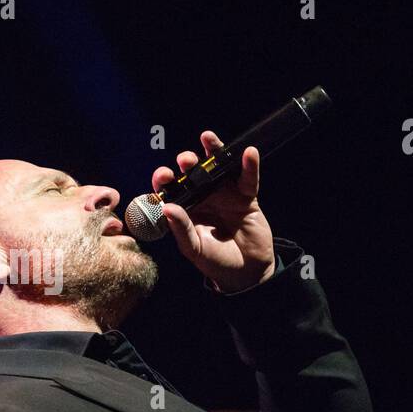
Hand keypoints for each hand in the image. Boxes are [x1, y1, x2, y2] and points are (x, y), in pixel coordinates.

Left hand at [153, 132, 275, 293]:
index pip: (171, 189)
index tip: (163, 176)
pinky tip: (248, 152)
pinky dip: (249, 165)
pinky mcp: (247, 197)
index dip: (165, 180)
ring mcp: (225, 195)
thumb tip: (166, 208)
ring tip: (207, 138)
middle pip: (193, 173)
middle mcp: (203, 198)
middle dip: (188, 162)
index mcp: (185, 209)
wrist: (245, 273)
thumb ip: (182, 229)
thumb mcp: (194, 249)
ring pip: (219, 168)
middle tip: (185, 160)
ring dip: (213, 151)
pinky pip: (247, 178)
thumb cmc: (215, 262)